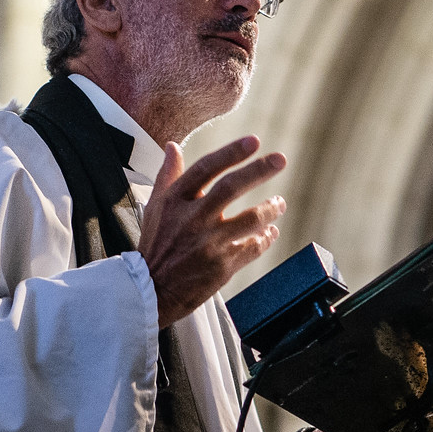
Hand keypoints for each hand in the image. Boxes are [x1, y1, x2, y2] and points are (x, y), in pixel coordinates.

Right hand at [138, 136, 285, 327]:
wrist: (152, 290)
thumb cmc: (156, 244)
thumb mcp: (155, 207)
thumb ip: (168, 175)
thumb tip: (171, 146)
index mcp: (175, 201)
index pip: (206, 168)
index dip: (231, 153)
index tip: (254, 141)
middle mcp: (192, 219)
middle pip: (231, 188)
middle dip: (259, 171)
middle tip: (280, 160)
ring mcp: (209, 243)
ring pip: (250, 219)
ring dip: (270, 208)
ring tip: (279, 203)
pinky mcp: (222, 266)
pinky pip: (253, 247)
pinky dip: (266, 238)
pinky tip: (271, 232)